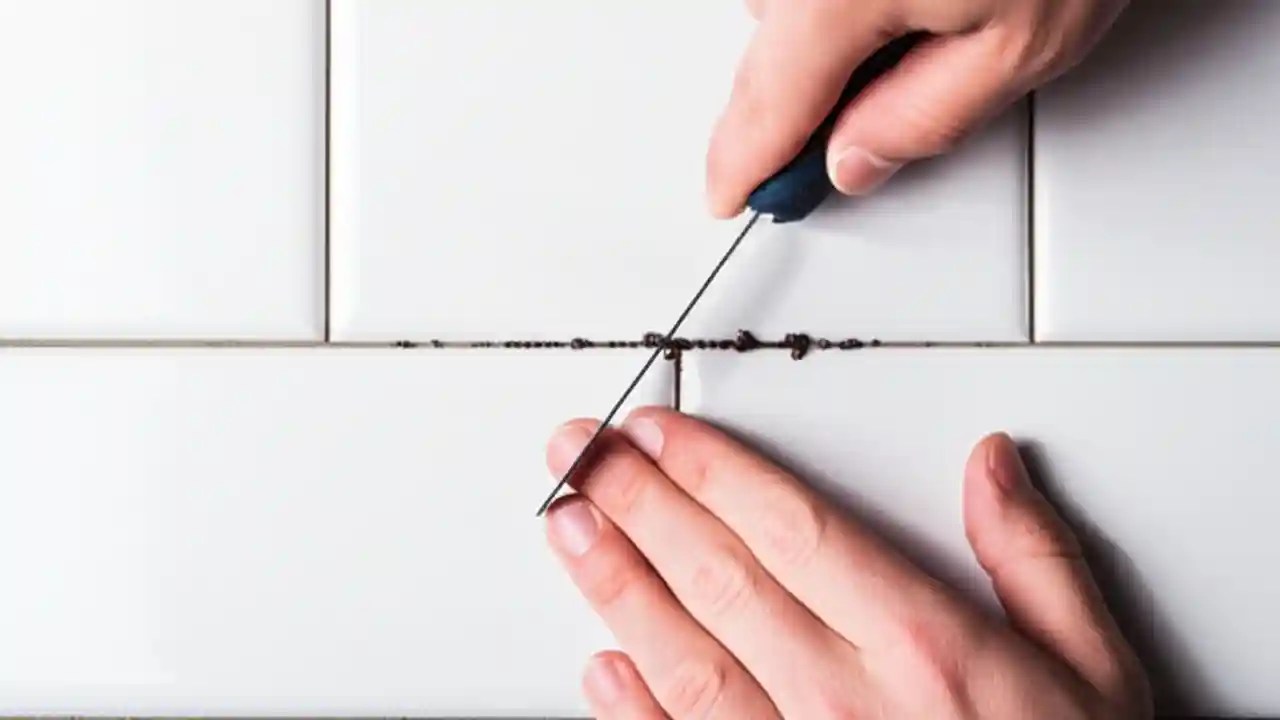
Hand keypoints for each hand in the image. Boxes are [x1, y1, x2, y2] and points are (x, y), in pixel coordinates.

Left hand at [543, 408, 1150, 718]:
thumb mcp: (1093, 669)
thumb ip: (1033, 558)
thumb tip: (991, 466)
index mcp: (924, 647)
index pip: (791, 527)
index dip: (712, 470)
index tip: (656, 432)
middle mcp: (849, 702)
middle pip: (720, 578)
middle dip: (639, 504)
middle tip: (581, 455)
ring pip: (687, 659)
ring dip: (618, 587)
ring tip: (569, 529)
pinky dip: (635, 712)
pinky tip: (598, 667)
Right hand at [706, 0, 1127, 215]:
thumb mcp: (1026, 44)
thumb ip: (925, 120)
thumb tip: (860, 157)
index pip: (766, 110)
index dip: (746, 164)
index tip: (734, 192)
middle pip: (765, 49)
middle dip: (795, 96)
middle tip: (854, 117)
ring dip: (818, 28)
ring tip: (914, 19)